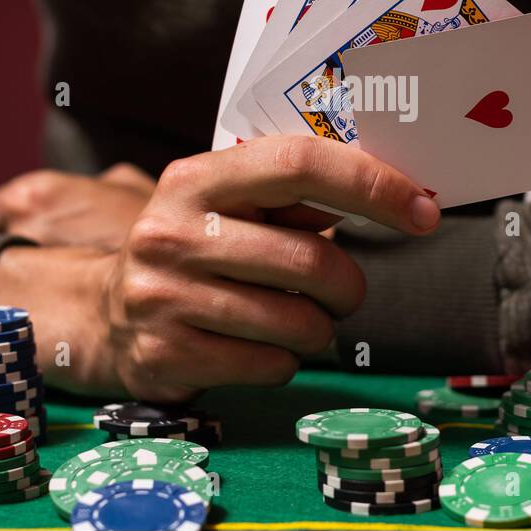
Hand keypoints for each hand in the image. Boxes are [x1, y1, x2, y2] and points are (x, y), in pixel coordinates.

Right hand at [0, 136, 439, 399]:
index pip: (298, 164)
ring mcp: (163, 296)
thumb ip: (296, 193)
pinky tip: (259, 346)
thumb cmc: (198, 251)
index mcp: (197, 179)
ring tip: (296, 320)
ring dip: (317, 328)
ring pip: (296, 322)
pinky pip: (271, 366)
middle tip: (344, 293)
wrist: (107, 313)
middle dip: (348, 286)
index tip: (423, 211)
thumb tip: (398, 193)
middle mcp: (172, 232)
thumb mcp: (231, 205)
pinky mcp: (166, 354)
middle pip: (309, 260)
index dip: (371, 185)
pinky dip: (285, 362)